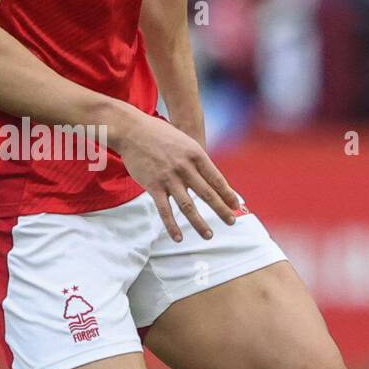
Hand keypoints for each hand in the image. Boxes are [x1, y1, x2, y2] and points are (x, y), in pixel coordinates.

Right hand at [116, 110, 241, 242]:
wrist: (133, 130)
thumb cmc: (160, 135)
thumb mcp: (185, 142)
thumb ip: (196, 160)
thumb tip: (209, 178)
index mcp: (196, 155)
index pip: (216, 179)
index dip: (227, 194)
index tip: (235, 205)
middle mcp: (185, 167)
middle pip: (207, 194)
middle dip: (221, 210)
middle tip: (231, 221)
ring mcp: (169, 178)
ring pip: (188, 206)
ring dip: (200, 223)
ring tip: (208, 235)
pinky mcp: (153, 186)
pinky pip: (164, 210)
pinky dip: (172, 226)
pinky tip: (178, 238)